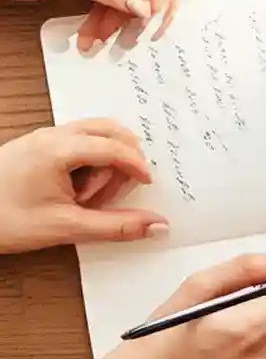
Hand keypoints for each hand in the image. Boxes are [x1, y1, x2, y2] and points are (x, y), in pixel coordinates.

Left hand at [0, 119, 167, 253]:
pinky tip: (78, 191)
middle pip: (109, 131)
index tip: (147, 184)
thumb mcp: (66, 227)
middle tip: (107, 196)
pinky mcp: (38, 146)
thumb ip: (117, 226)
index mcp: (58, 149)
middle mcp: (51, 135)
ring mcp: (43, 138)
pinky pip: (78, 143)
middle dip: (120, 161)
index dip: (136, 166)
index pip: (114, 147)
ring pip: (95, 135)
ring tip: (87, 197)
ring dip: (104, 162)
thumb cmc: (4, 219)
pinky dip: (90, 162)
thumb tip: (157, 225)